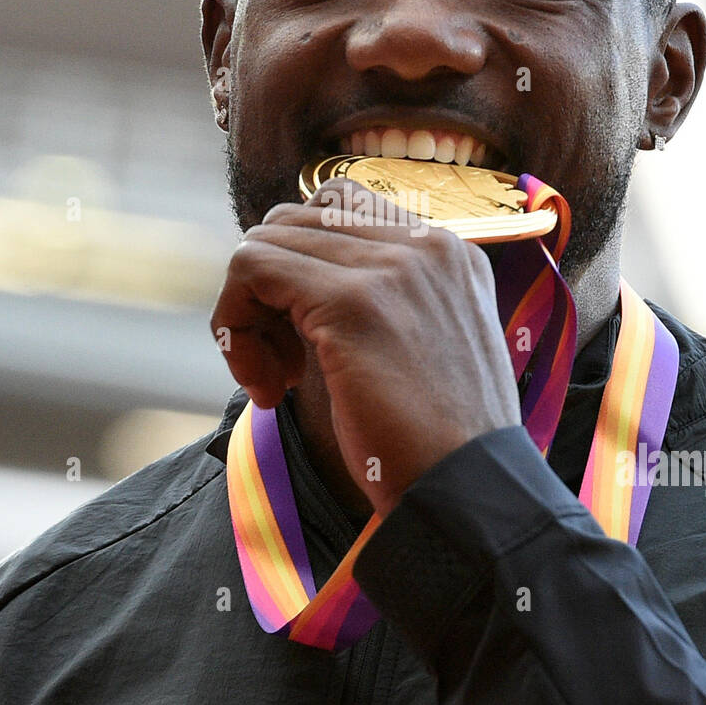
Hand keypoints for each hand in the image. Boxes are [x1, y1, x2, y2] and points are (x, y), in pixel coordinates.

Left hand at [211, 179, 521, 514]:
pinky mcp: (352, 300)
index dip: (299, 271)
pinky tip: (270, 389)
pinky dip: (235, 326)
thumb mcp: (425, 349)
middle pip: (294, 221)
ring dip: (247, 314)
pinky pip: (250, 267)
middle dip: (267, 292)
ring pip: (264, 241)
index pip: (339, 209)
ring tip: (277, 381)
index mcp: (450, 252)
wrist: (470, 495)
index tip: (304, 343)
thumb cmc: (440, 445)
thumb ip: (379, 302)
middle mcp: (426, 243)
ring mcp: (392, 266)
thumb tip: (288, 283)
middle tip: (284, 368)